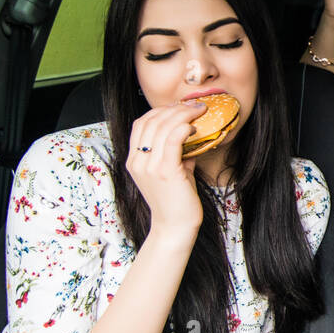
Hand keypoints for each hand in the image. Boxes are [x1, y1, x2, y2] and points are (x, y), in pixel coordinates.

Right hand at [126, 101, 207, 235]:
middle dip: (174, 108)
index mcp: (134, 160)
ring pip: (163, 127)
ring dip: (183, 114)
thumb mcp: (170, 171)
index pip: (141, 124)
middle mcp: (137, 162)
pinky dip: (183, 128)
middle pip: (151, 121)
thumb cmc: (175, 200)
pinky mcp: (165, 172)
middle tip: (194, 105)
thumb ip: (174, 152)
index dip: (159, 110)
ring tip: (199, 111)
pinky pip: (172, 140)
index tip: (179, 107)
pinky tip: (193, 127)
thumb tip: (189, 133)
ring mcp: (149, 167)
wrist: (174, 227)